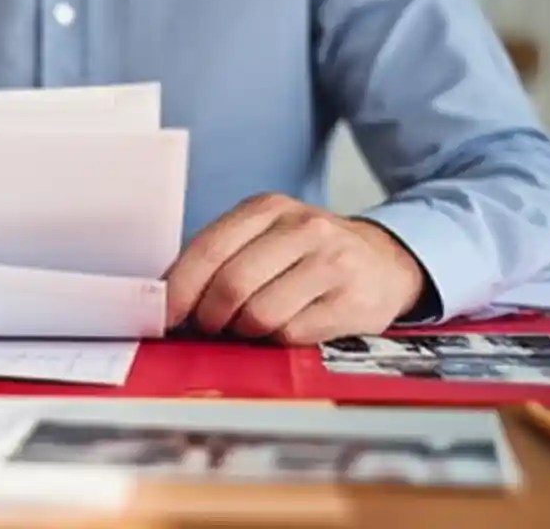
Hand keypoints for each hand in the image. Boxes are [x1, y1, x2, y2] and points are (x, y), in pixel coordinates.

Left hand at [165, 194, 424, 344]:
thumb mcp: (263, 238)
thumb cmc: (306, 256)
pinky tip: (287, 328)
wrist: (384, 262)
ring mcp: (333, 262)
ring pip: (260, 315)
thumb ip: (218, 259)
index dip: (180, 288)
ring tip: (252, 326)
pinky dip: (278, 341)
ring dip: (245, 331)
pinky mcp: (354, 300)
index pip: (208, 249)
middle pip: (231, 285)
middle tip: (210, 327)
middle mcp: (303, 227)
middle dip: (210, 317)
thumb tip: (164, 298)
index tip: (164, 315)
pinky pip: (293, 334)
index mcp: (267, 208)